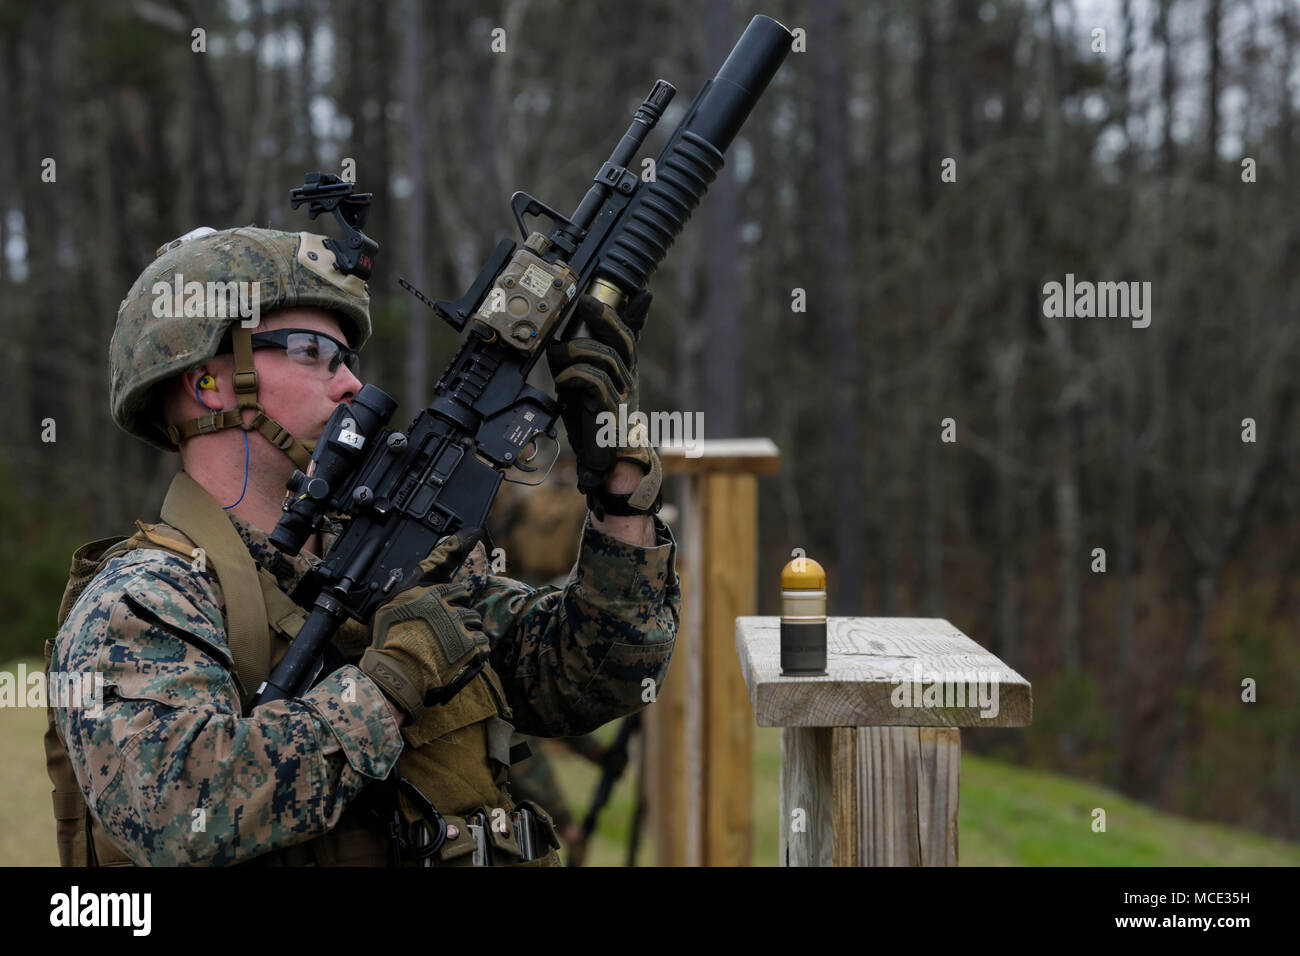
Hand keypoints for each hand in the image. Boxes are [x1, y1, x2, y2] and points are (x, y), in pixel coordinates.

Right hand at [359, 535, 482, 720]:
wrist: (398, 667)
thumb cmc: (388, 640)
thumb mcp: (388, 608)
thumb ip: (405, 597)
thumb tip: (409, 591)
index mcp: (431, 596)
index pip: (455, 589)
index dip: (458, 595)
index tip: (457, 601)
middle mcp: (448, 608)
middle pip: (467, 606)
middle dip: (464, 614)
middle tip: (458, 625)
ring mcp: (460, 627)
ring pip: (476, 621)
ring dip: (472, 628)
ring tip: (466, 638)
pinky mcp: (468, 646)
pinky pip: (482, 641)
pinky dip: (480, 646)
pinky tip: (474, 651)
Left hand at [546, 289, 661, 515]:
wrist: (605, 461)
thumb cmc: (594, 420)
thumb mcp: (587, 383)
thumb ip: (586, 360)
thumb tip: (568, 345)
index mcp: (625, 372)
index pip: (629, 336)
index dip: (624, 314)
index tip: (615, 295)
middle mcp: (627, 380)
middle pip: (622, 341)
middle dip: (604, 317)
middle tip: (583, 304)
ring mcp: (621, 395)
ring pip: (604, 358)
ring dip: (575, 352)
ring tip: (557, 356)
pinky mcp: (608, 410)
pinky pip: (594, 381)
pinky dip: (573, 375)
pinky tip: (562, 380)